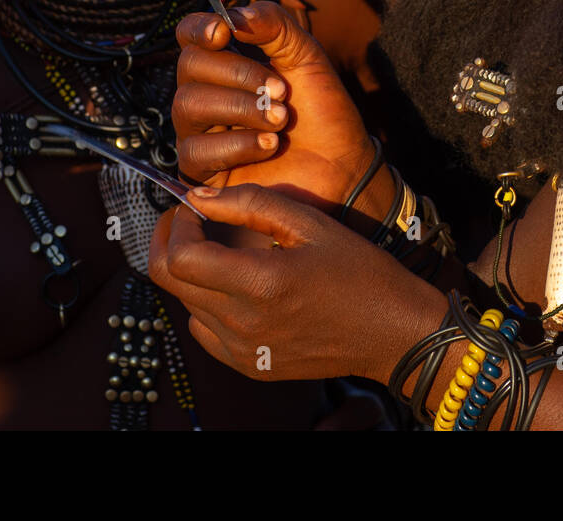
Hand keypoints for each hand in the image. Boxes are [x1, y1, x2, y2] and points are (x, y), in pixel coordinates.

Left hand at [148, 183, 442, 383]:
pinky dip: (206, 304)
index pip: (179, 257)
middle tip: (187, 222)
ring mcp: (244, 350)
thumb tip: (201, 196)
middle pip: (170, 282)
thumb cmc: (360, 272)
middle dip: (169, 243)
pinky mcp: (250, 365)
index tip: (190, 208)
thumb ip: (252, 204)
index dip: (175, 226)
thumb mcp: (311, 223)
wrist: (393, 332)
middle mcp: (244, 323)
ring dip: (191, 273)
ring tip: (219, 250)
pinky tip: (234, 286)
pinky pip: (204, 331)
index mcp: (260, 283)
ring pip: (185, 304)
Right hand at [172, 2, 375, 207]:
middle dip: (238, 73)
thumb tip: (234, 15)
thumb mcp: (306, 56)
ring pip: (188, 105)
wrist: (342, 164)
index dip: (199, 28)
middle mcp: (205, 96)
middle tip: (280, 90)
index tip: (225, 31)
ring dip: (240, 107)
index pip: (189, 36)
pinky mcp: (202, 172)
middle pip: (189, 66)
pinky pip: (195, 151)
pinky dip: (237, 144)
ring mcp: (200, 133)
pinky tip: (271, 144)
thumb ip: (274, 25)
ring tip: (281, 119)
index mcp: (224, 65)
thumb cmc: (322, 110)